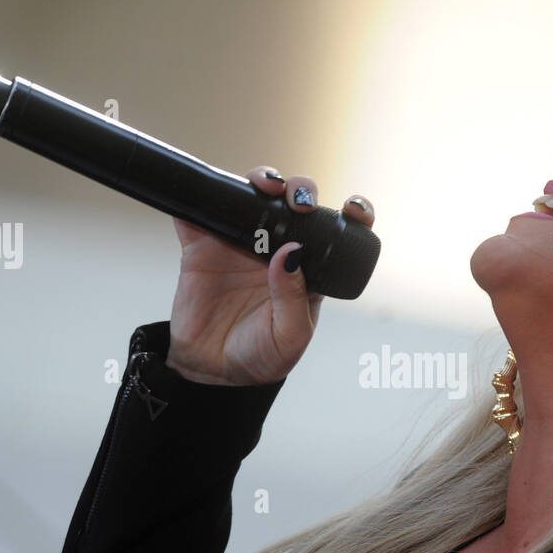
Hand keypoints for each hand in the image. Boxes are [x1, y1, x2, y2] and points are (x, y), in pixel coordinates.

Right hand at [167, 166, 376, 385]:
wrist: (211, 372)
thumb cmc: (260, 356)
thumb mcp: (289, 337)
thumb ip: (293, 299)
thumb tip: (291, 253)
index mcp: (308, 269)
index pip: (336, 233)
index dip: (351, 214)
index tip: (354, 209)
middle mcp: (276, 248)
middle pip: (293, 204)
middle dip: (302, 191)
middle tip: (299, 201)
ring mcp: (239, 243)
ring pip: (252, 196)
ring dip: (261, 180)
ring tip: (265, 187)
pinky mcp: (202, 246)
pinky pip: (198, 213)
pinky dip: (200, 194)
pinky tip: (208, 192)